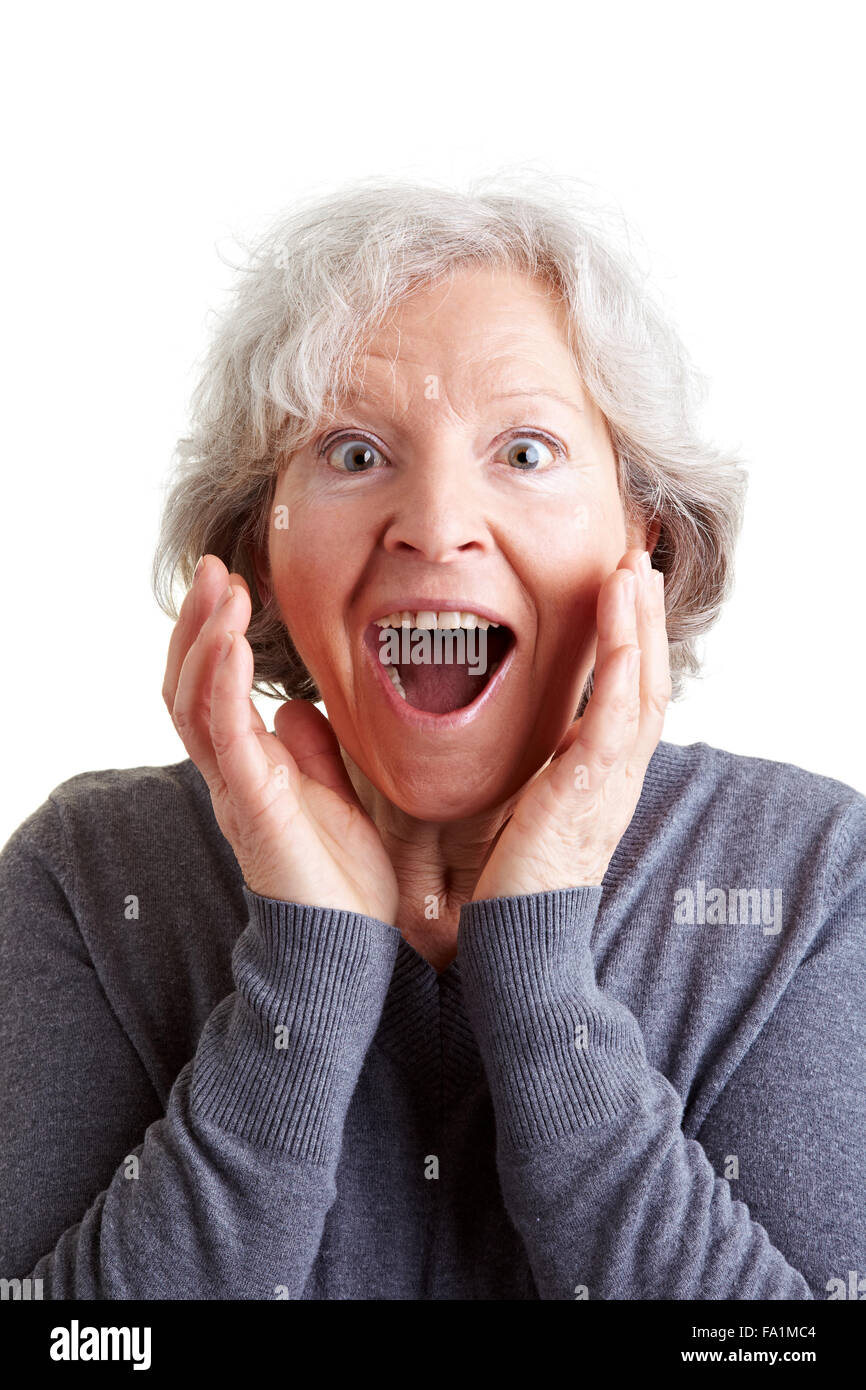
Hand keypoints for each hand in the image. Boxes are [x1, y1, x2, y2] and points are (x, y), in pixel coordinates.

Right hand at [162, 554, 398, 923]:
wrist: (354, 946)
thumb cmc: (347, 880)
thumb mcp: (335, 794)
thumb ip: (312, 752)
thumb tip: (299, 708)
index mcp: (251, 768)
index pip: (214, 691)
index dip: (213, 638)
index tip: (232, 584)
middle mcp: (232, 773)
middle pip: (189, 685)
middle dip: (196, 624)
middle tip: (213, 569)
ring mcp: (235, 787)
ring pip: (194, 700)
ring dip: (204, 638)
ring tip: (219, 587)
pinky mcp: (250, 803)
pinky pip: (223, 732)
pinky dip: (221, 681)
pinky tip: (230, 642)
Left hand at [471, 548, 669, 900]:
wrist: (513, 949)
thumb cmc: (504, 886)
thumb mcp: (518, 810)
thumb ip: (517, 765)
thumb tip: (483, 723)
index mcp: (598, 779)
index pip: (627, 696)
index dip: (629, 641)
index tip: (620, 590)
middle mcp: (615, 779)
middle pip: (647, 681)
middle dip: (644, 619)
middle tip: (638, 561)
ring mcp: (609, 788)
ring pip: (642, 690)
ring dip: (639, 627)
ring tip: (634, 571)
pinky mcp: (588, 797)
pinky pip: (617, 723)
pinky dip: (623, 672)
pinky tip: (621, 629)